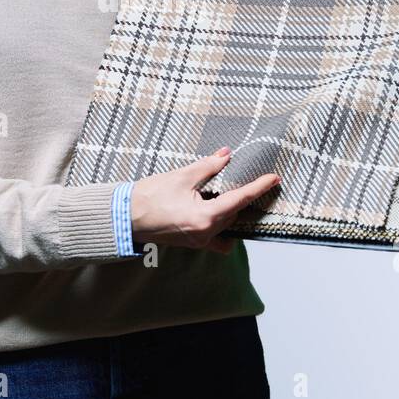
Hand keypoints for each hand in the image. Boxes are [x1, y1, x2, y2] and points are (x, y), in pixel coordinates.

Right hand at [130, 147, 278, 254]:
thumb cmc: (149, 197)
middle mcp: (205, 234)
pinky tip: (214, 211)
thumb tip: (226, 155)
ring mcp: (198, 241)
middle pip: (234, 214)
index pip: (240, 200)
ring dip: (229, 211)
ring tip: (225, 194)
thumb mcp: (182, 176)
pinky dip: (220, 225)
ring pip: (226, 226)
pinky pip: (215, 238)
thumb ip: (208, 166)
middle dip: (239, 197)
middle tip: (244, 178)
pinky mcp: (191, 243)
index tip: (273, 179)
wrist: (125, 217)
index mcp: (205, 217)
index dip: (258, 187)